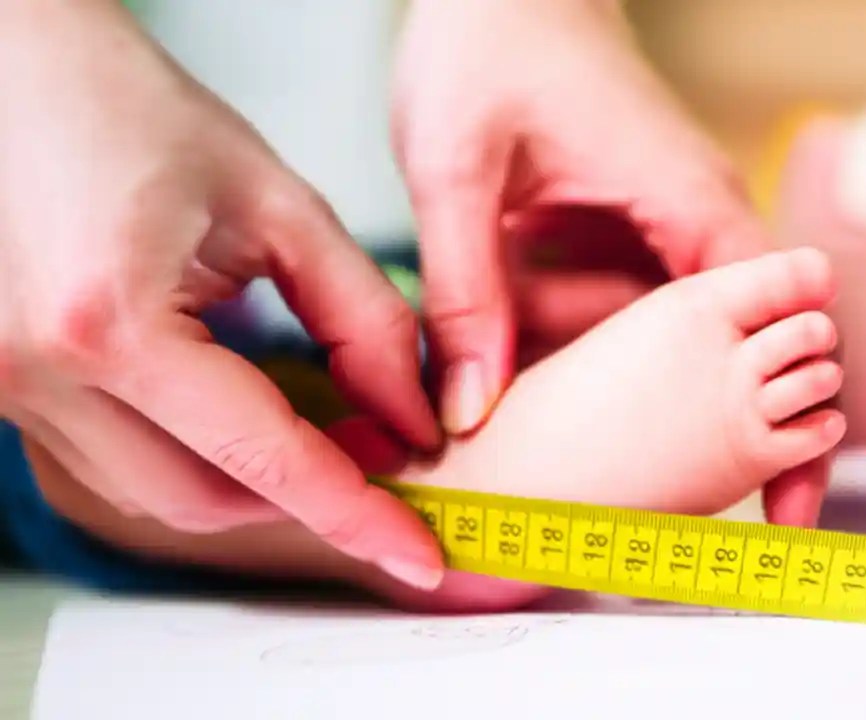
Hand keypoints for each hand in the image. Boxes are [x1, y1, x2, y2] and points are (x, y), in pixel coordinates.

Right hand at [0, 1, 441, 588]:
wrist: (8, 67)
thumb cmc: (130, 107)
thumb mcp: (275, 205)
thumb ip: (363, 318)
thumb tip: (412, 418)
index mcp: (113, 323)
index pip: (264, 459)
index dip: (356, 514)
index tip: (418, 553)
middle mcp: (38, 374)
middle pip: (204, 502)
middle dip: (302, 495)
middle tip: (376, 449)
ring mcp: (1, 388)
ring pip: (149, 495)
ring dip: (243, 479)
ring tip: (314, 420)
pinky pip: (105, 461)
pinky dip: (184, 454)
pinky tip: (231, 407)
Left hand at [394, 0, 831, 525]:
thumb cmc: (491, 49)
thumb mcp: (455, 170)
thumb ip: (466, 294)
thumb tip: (471, 412)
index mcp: (692, 204)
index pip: (786, 329)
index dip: (795, 425)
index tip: (789, 511)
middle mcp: (696, 224)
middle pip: (718, 358)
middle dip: (667, 419)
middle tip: (606, 488)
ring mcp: (660, 234)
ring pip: (650, 346)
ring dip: (578, 362)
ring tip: (511, 326)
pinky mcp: (622, 239)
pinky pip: (609, 316)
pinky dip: (562, 335)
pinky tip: (500, 330)